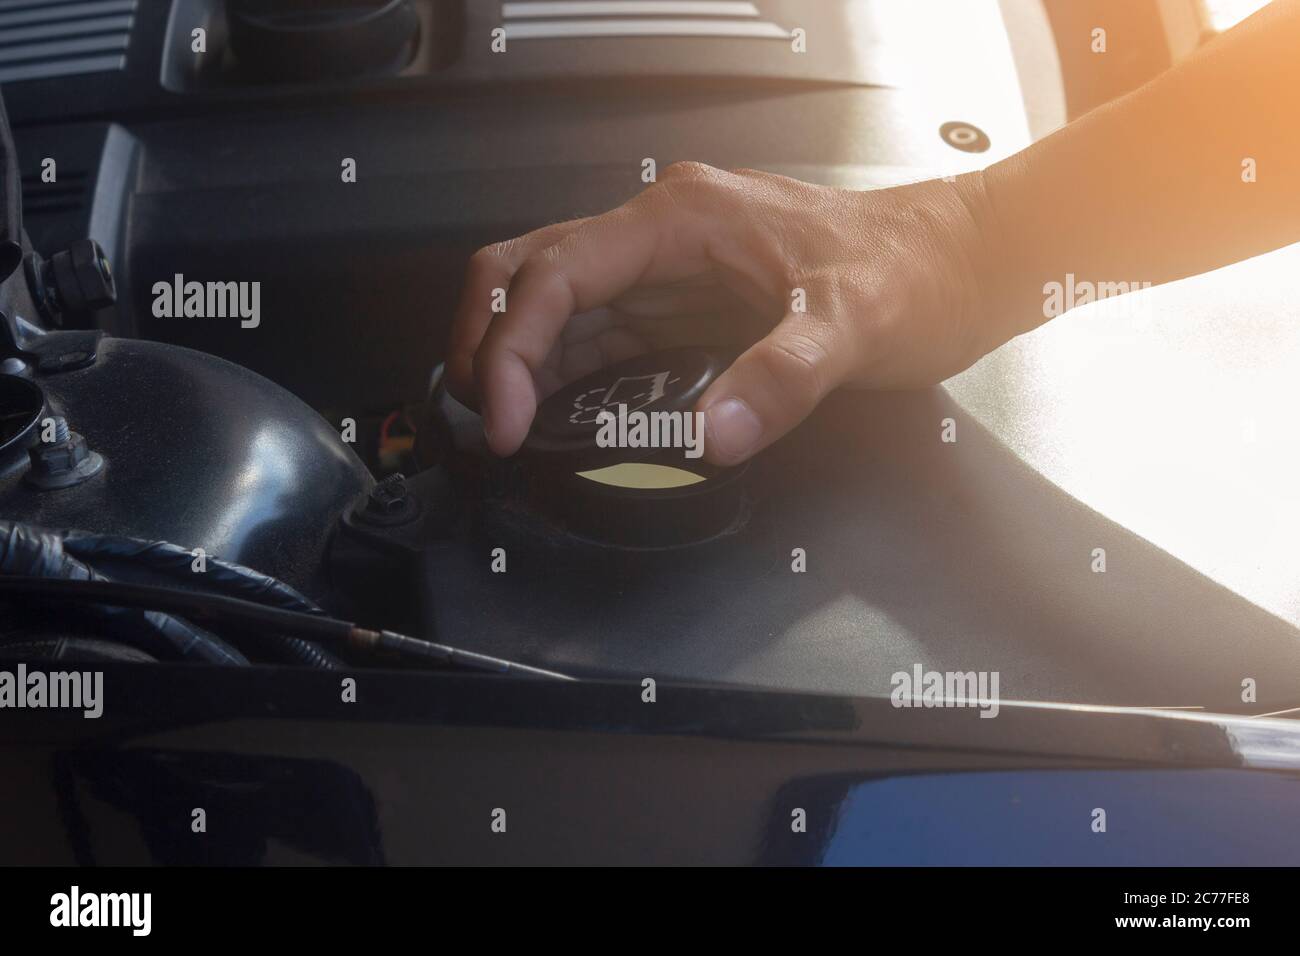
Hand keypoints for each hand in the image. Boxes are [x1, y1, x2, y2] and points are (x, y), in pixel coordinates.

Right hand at [447, 163, 1007, 465]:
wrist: (959, 265)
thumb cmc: (912, 270)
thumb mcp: (851, 327)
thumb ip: (779, 380)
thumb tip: (711, 436)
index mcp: (682, 219)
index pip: (556, 272)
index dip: (511, 343)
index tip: (503, 412)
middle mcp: (663, 237)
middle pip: (531, 275)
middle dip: (489, 342)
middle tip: (485, 418)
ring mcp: (670, 272)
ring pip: (558, 309)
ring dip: (522, 365)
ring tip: (512, 428)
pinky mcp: (685, 307)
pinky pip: (602, 339)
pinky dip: (568, 378)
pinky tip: (564, 418)